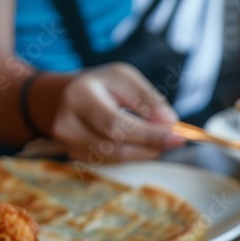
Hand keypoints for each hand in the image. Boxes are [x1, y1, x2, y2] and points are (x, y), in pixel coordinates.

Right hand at [48, 63, 184, 162]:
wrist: (60, 98)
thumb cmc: (99, 85)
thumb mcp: (123, 78)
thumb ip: (147, 98)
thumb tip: (169, 122)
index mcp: (79, 97)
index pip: (117, 124)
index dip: (149, 134)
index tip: (179, 137)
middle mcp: (68, 124)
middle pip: (117, 146)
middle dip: (152, 145)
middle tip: (176, 139)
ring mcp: (68, 144)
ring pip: (117, 158)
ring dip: (145, 151)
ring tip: (159, 139)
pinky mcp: (75, 157)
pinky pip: (112, 162)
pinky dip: (132, 154)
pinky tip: (141, 145)